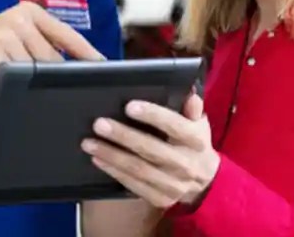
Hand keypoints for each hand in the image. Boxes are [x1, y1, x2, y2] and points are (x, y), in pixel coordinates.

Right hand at [0, 1, 105, 100]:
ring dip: (33, 83)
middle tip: (51, 87)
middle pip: (54, 57)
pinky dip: (17, 87)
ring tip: (17, 83)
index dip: (87, 53)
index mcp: (27, 10)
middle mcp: (17, 18)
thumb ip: (44, 43)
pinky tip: (4, 85)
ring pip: (39, 70)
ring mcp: (4, 35)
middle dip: (56, 76)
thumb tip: (84, 63)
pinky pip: (19, 79)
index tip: (103, 67)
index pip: (67, 34)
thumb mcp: (16, 39)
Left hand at [81, 93, 220, 209]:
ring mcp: (173, 185)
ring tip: (89, 143)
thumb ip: (192, 108)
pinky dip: (114, 172)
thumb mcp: (198, 123)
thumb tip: (189, 94)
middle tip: (99, 124)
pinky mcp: (160, 199)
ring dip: (111, 155)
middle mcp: (186, 164)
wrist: (204, 182)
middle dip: (123, 136)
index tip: (130, 106)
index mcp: (196, 140)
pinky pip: (133, 185)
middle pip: (151, 149)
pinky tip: (98, 159)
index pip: (175, 125)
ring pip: (138, 169)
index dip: (153, 115)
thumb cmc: (193, 143)